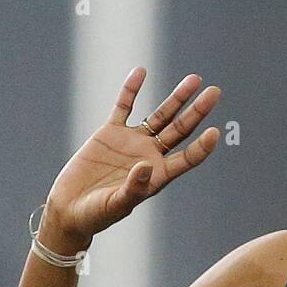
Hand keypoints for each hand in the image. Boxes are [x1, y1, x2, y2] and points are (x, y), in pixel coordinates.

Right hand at [41, 67, 221, 247]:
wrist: (71, 207)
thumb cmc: (97, 214)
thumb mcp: (117, 204)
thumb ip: (133, 188)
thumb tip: (146, 165)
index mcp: (158, 176)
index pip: (187, 158)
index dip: (202, 147)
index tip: (215, 132)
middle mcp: (150, 156)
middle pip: (180, 130)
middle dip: (197, 111)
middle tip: (215, 91)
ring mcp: (132, 142)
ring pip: (160, 115)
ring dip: (177, 98)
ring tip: (194, 79)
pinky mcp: (110, 133)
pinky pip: (123, 106)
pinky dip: (131, 90)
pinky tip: (141, 71)